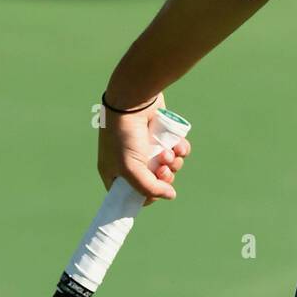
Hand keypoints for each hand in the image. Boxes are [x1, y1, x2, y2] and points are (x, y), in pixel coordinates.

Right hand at [97, 92, 191, 206]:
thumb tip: (170, 195)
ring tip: (169, 153)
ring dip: (174, 163)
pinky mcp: (162, 136)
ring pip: (169, 166)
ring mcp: (148, 148)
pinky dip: (181, 150)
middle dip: (164, 177)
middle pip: (155, 181)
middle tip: (164, 168)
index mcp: (115, 172)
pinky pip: (177, 150)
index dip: (147, 196)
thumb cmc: (124, 136)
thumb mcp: (130, 169)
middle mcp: (131, 161)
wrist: (133, 101)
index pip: (132, 194)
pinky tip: (178, 146)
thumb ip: (149, 189)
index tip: (154, 192)